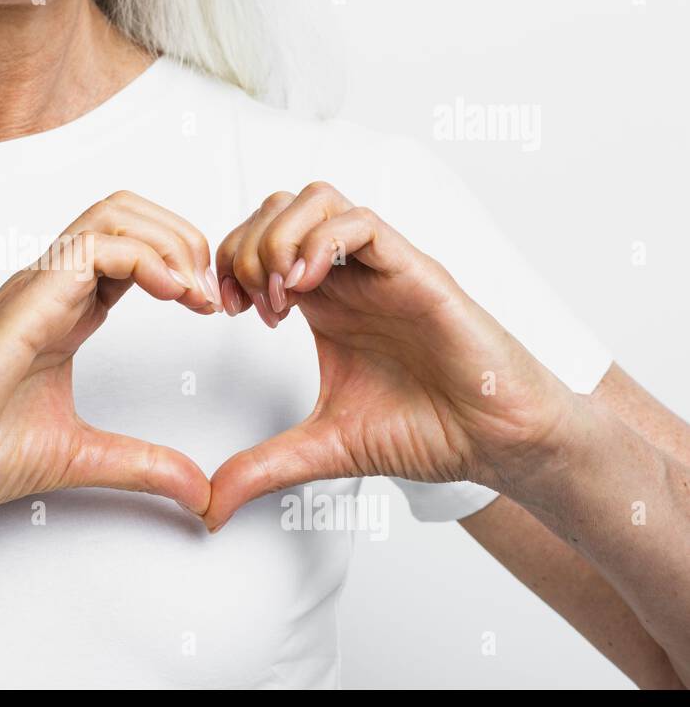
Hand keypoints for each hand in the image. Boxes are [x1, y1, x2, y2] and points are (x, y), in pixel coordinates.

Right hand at [0, 191, 221, 531]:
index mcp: (64, 311)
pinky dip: (146, 259)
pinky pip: (95, 247)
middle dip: (182, 237)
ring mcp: (36, 287)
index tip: (210, 308)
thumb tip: (198, 491)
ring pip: (113, 214)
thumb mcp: (86, 457)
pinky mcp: (27, 301)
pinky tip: (173, 295)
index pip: (130, 249)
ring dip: (169, 241)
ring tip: (196, 292)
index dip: (179, 264)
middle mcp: (50, 287)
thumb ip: (144, 465)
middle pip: (126, 212)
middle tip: (211, 293)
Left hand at [206, 181, 578, 530]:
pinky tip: (307, 290)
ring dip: (279, 238)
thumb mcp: (322, 449)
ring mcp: (381, 269)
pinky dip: (320, 243)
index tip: (225, 313)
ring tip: (279, 296)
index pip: (258, 243)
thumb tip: (210, 506)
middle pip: (276, 209)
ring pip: (315, 200)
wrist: (496, 442)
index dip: (228, 266)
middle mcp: (348, 277)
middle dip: (244, 247)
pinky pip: (362, 223)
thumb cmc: (428, 430)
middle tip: (250, 305)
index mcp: (322, 303)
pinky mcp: (416, 272)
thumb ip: (263, 468)